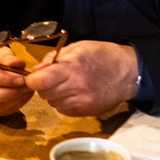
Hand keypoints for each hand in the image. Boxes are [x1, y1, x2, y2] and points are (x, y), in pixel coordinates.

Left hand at [24, 41, 138, 116]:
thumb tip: (36, 71)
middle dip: (43, 86)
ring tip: (65, 84)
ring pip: (53, 103)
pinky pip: (64, 110)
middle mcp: (76, 88)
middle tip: (52, 77)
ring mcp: (83, 102)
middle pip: (44, 94)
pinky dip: (63, 102)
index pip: (40, 82)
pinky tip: (73, 93)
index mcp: (72, 68)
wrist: (128, 72)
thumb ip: (52, 59)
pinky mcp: (87, 112)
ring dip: (53, 95)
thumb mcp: (76, 48)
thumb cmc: (102, 56)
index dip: (32, 80)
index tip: (33, 77)